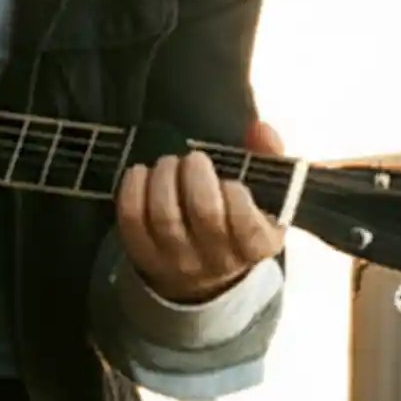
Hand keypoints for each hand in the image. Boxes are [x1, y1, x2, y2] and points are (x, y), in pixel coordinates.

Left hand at [116, 121, 286, 303]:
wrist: (203, 272)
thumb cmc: (237, 221)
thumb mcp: (266, 196)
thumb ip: (268, 159)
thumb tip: (260, 129)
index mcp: (257, 246)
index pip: (248, 225)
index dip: (237, 195)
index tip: (230, 180)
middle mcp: (217, 260)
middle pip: (205, 213)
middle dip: (196, 174)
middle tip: (193, 159)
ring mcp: (177, 260)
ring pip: (165, 217)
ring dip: (164, 178)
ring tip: (168, 163)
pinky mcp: (143, 255)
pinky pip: (132, 220)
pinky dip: (132, 189)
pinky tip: (140, 172)